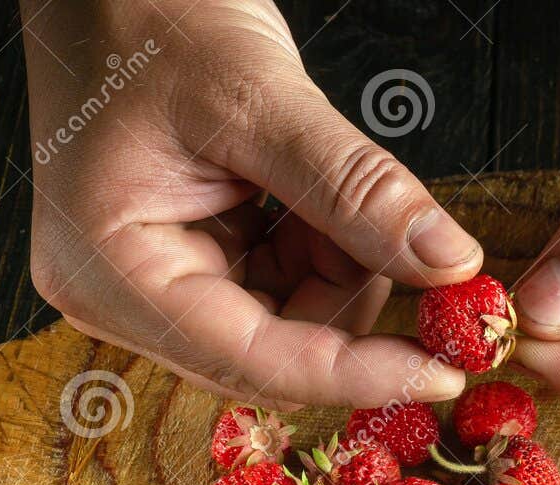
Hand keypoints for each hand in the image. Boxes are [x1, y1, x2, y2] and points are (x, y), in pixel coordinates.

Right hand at [19, 0, 481, 407]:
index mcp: (110, 274)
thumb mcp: (259, 97)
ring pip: (288, 325)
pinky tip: (316, 198)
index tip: (444, 373)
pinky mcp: (190, 262)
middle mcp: (121, 297)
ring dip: (341, 271)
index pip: (253, 363)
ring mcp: (154, 284)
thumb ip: (355, 189)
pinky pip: (281, 288)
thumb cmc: (148, 11)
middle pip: (273, 357)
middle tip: (428, 265)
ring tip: (336, 188)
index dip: (357, 373)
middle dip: (353, 308)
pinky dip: (323, 251)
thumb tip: (448, 261)